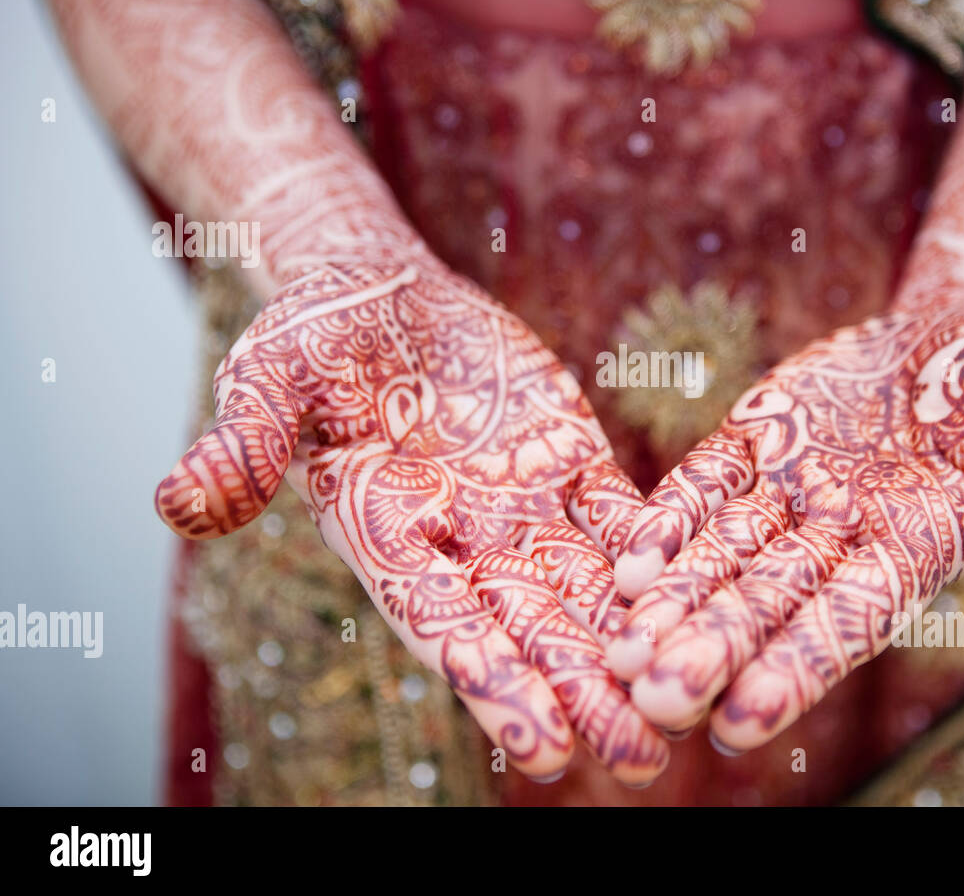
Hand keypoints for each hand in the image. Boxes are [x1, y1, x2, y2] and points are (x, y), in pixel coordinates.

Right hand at [156, 260, 668, 784]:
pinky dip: (659, 552)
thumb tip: (174, 501)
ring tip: (687, 700)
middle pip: (530, 625)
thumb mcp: (270, 379)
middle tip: (640, 756)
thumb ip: (241, 444)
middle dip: (582, 689)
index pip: (443, 625)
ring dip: (632, 643)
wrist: (380, 290)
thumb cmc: (311, 333)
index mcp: (387, 536)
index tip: (541, 748)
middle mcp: (462, 539)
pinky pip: (621, 513)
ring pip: (586, 586)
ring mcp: (523, 506)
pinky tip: (706, 591)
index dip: (492, 684)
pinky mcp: (571, 463)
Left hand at [607, 301, 963, 750]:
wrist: (962, 322)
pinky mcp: (756, 441)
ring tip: (618, 650)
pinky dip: (668, 522)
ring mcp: (790, 492)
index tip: (742, 722)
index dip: (798, 667)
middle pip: (767, 602)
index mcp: (909, 554)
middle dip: (711, 649)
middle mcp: (839, 539)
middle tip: (652, 699)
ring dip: (672, 601)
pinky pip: (704, 486)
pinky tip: (626, 564)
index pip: (847, 622)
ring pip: (722, 556)